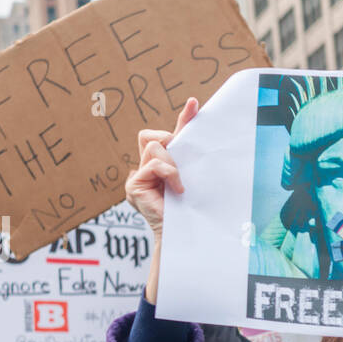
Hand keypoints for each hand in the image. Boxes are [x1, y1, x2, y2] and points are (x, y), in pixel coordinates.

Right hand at [125, 99, 198, 304]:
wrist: (187, 237)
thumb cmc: (195, 210)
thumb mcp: (197, 176)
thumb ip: (195, 156)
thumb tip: (208, 137)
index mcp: (162, 165)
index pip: (167, 134)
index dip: (181, 119)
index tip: (195, 104)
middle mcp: (147, 168)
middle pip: (151, 135)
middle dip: (169, 142)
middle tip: (181, 164)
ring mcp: (138, 177)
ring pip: (154, 146)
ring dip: (172, 163)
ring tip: (180, 184)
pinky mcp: (135, 186)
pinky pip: (152, 164)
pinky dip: (168, 173)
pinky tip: (177, 189)